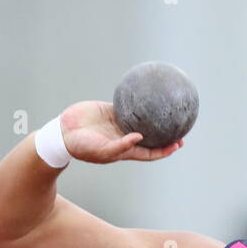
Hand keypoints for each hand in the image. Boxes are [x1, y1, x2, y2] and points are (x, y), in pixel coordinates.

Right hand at [58, 100, 183, 163]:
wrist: (65, 132)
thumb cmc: (82, 147)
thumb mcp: (103, 150)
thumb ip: (121, 146)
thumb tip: (140, 137)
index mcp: (125, 150)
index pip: (150, 153)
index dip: (164, 150)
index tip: (178, 145)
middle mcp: (124, 138)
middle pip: (150, 138)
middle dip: (165, 136)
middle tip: (181, 129)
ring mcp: (118, 124)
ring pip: (141, 120)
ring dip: (154, 118)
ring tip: (167, 110)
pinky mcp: (110, 110)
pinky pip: (127, 105)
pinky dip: (137, 102)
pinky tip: (147, 94)